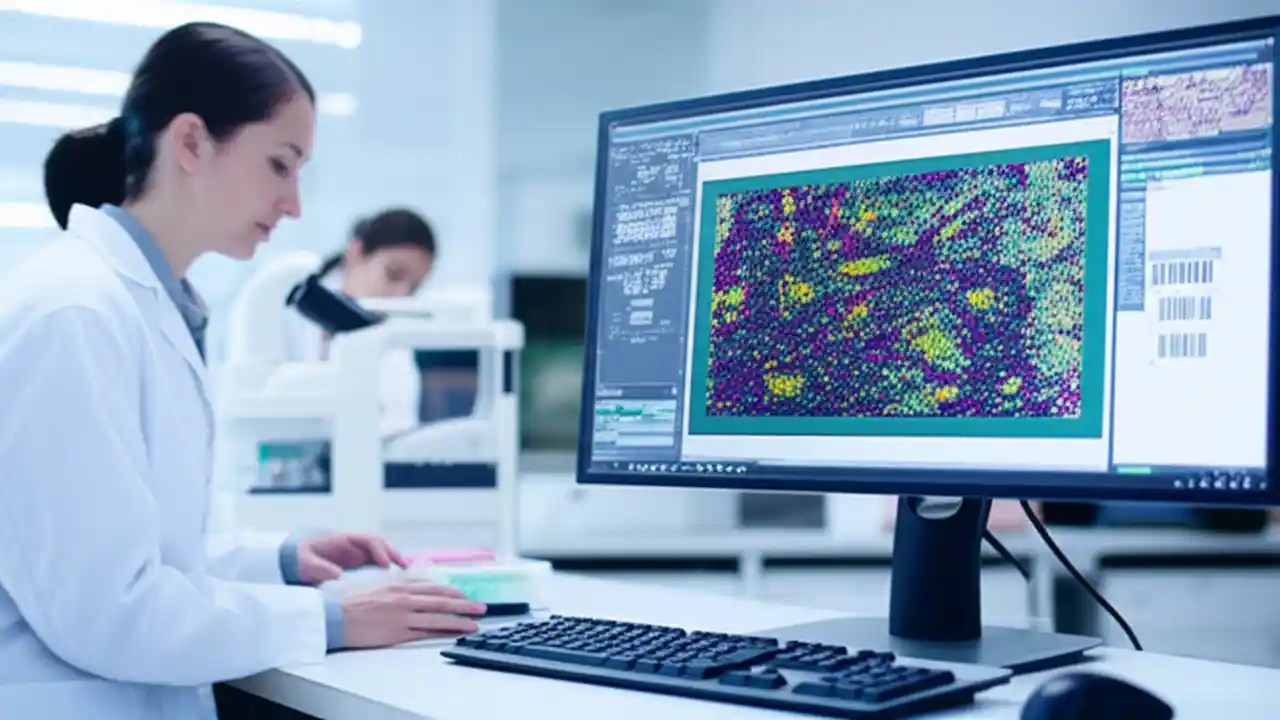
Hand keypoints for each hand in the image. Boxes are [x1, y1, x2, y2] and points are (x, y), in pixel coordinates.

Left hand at [297, 532, 407, 585]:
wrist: (293, 563)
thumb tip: (336, 574)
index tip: (385, 563)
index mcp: (345, 541)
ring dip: (394, 562)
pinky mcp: (358, 567)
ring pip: (382, 555)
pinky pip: (376, 567)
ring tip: (405, 575)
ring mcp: (357, 556)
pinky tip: (394, 583)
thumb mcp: (305, 562)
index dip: (380, 550)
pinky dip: (387, 572)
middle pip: (381, 545)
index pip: (369, 540)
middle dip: (394, 554)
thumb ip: (319, 567)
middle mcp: (355, 547)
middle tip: (404, 567)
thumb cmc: (299, 559)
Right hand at [341, 583, 486, 647]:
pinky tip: (454, 632)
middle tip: (481, 606)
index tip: (464, 594)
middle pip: (442, 600)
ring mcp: (403, 615)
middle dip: (464, 603)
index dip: (452, 591)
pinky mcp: (398, 632)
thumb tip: (415, 590)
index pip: (433, 588)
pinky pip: (425, 631)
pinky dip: (443, 631)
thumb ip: (398, 589)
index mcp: (400, 586)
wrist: (336, 617)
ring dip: (459, 619)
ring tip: (475, 622)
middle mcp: (405, 598)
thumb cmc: (353, 604)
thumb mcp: (379, 588)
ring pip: (438, 616)